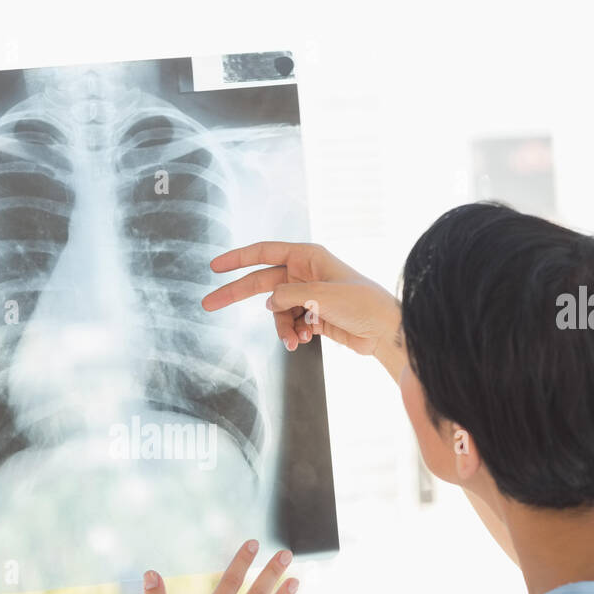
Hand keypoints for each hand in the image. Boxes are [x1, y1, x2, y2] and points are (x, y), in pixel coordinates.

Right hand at [201, 240, 400, 368]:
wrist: (385, 330)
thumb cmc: (362, 303)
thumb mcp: (321, 295)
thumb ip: (289, 295)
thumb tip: (268, 302)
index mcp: (307, 257)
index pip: (263, 253)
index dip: (237, 258)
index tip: (214, 266)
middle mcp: (304, 273)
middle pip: (260, 283)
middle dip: (236, 294)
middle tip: (208, 304)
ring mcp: (308, 296)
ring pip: (276, 311)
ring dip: (281, 327)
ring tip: (295, 340)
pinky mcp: (313, 317)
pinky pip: (289, 324)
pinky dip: (292, 334)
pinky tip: (304, 340)